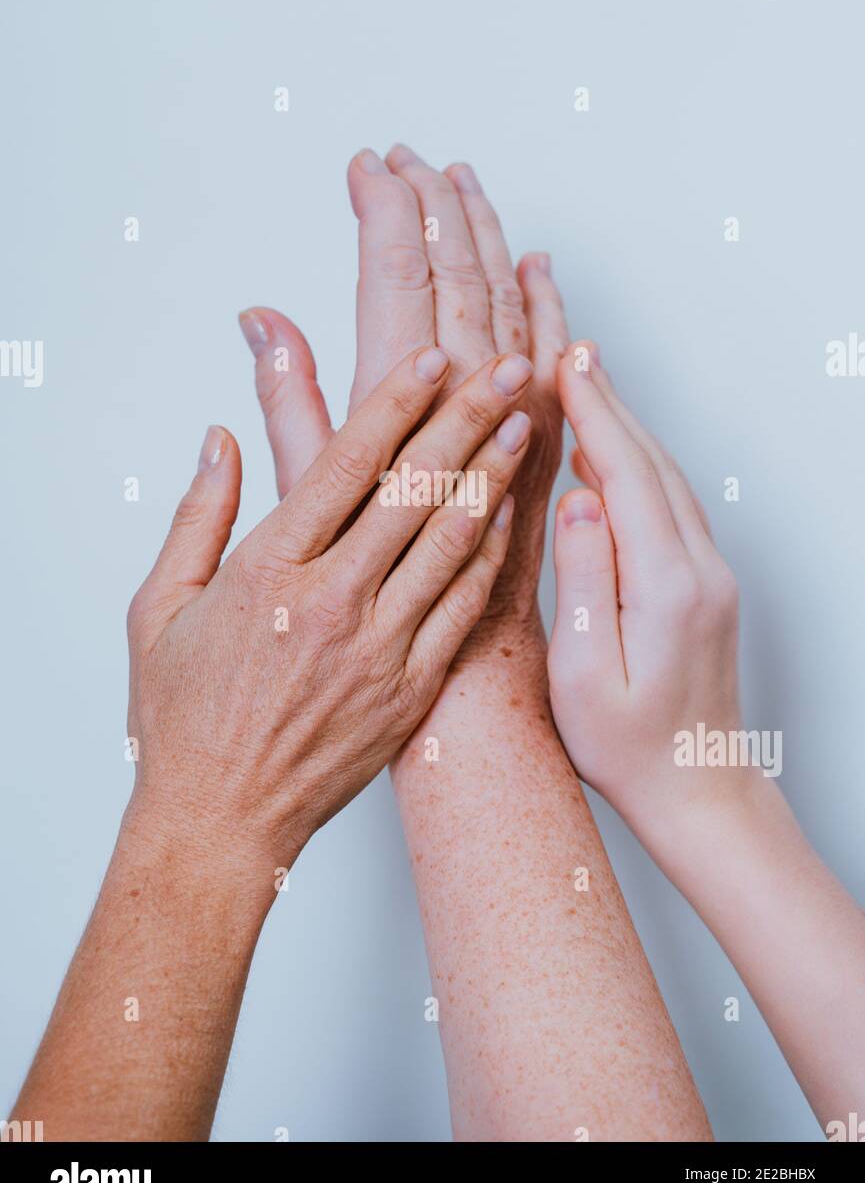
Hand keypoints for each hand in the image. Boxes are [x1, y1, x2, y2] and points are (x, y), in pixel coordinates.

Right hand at [126, 346, 531, 876]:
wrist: (222, 822)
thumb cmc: (184, 720)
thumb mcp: (160, 608)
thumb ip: (198, 516)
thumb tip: (221, 441)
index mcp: (270, 572)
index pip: (345, 465)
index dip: (394, 403)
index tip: (431, 360)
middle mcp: (333, 602)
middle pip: (413, 491)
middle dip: (465, 420)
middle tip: (504, 371)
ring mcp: (380, 647)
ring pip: (450, 543)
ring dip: (492, 475)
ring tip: (524, 424)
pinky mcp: (410, 686)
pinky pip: (462, 607)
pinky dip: (490, 555)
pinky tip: (511, 513)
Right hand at [548, 342, 747, 854]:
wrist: (697, 790)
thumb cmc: (630, 751)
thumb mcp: (581, 674)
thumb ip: (581, 579)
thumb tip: (576, 497)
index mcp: (665, 588)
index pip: (626, 475)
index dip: (593, 413)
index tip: (564, 365)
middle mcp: (698, 571)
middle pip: (651, 463)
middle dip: (609, 403)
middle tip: (569, 353)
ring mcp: (709, 576)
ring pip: (667, 480)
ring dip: (626, 429)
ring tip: (585, 388)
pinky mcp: (706, 586)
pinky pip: (673, 506)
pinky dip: (641, 466)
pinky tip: (613, 458)